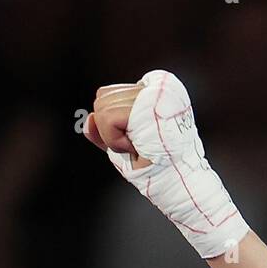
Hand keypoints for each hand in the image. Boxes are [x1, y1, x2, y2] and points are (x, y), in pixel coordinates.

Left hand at [82, 71, 248, 260]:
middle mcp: (157, 84)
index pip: (108, 94)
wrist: (179, 184)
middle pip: (102, 98)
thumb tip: (87, 119)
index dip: (112, 125)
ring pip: (102, 108)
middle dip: (111, 131)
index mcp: (154, 88)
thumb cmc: (156, 169)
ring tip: (140, 146)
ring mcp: (155, 90)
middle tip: (138, 146)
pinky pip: (109, 118)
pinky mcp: (150, 102)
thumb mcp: (123, 146)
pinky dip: (115, 140)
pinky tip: (137, 147)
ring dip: (114, 138)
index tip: (137, 141)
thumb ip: (103, 132)